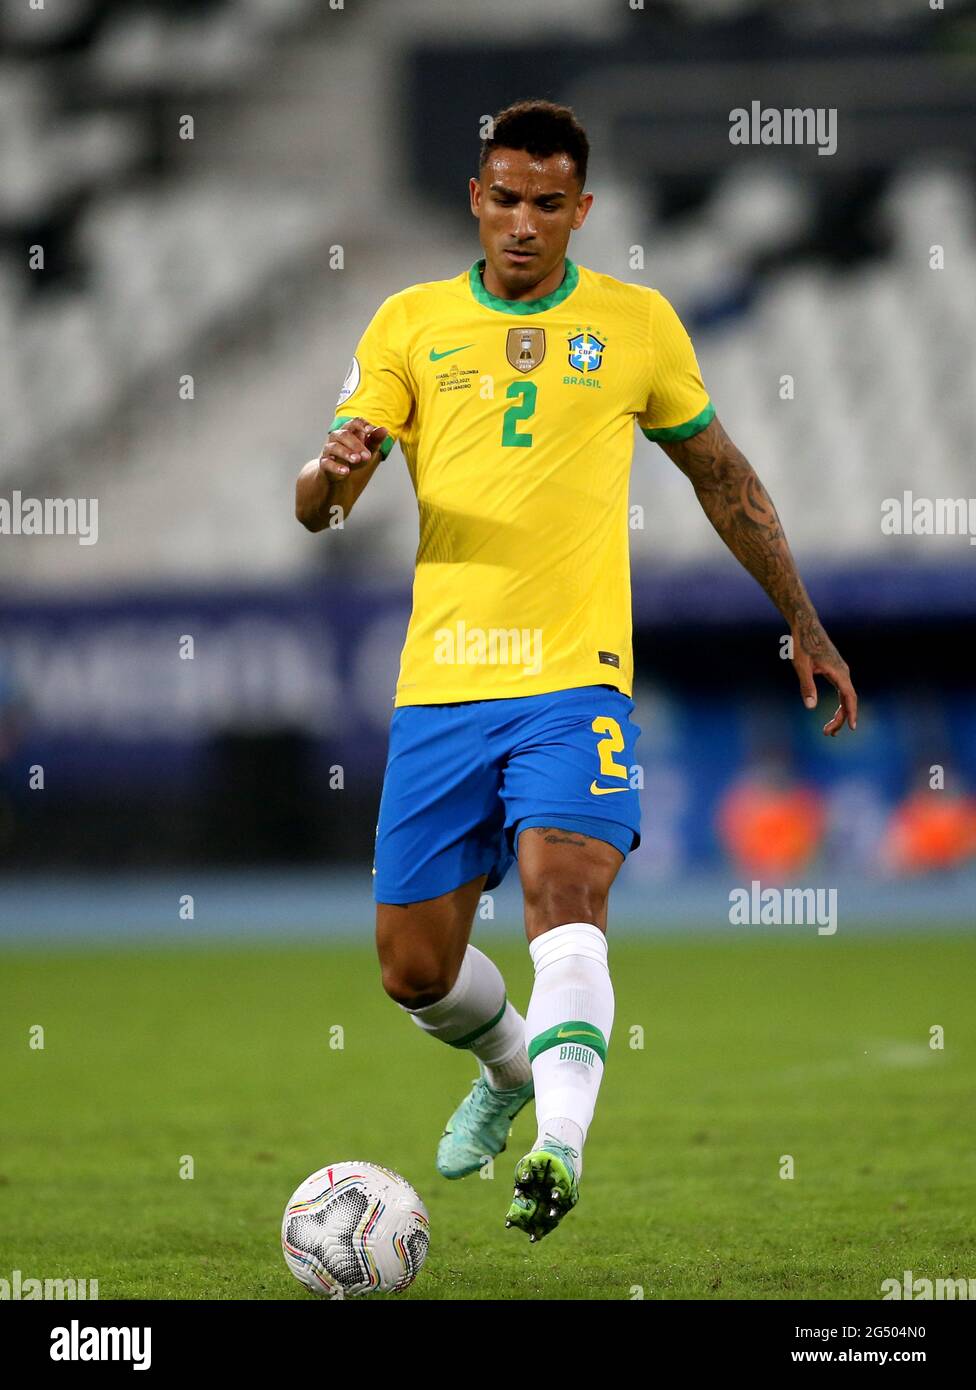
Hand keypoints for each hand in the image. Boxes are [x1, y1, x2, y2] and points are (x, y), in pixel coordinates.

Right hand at [318, 417, 388, 478]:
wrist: (339, 477)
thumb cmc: (354, 459)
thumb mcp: (367, 450)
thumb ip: (375, 440)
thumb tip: (384, 429)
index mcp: (349, 431)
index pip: (353, 422)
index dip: (361, 425)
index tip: (370, 430)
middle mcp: (336, 438)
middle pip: (344, 434)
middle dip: (357, 444)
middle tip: (367, 455)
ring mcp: (329, 450)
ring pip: (335, 446)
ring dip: (346, 453)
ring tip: (357, 460)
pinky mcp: (324, 464)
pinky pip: (328, 463)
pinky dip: (336, 467)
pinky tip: (346, 471)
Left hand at [791, 620, 857, 735]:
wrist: (805, 625)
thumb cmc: (802, 644)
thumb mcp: (801, 666)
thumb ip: (807, 686)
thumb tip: (811, 707)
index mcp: (838, 672)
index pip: (849, 697)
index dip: (851, 713)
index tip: (852, 728)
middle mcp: (843, 672)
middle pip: (848, 700)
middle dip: (841, 719)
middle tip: (828, 734)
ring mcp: (841, 670)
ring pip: (845, 696)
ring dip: (840, 713)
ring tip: (829, 729)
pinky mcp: (836, 669)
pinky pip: (842, 690)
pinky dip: (839, 703)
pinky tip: (834, 712)